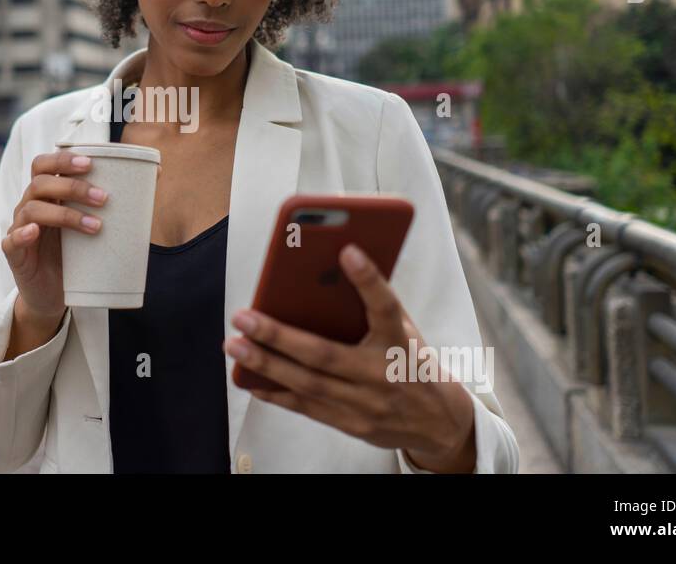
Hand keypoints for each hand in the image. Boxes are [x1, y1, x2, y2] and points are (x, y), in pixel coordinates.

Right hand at [0, 149, 107, 321]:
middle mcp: (30, 206)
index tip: (91, 163)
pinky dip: (22, 233)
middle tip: (103, 198)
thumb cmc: (73, 254)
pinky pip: (11, 240)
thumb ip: (113, 204)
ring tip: (95, 226)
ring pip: (32, 210)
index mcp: (47, 195)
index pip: (45, 165)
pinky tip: (34, 232)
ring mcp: (19, 228)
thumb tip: (158, 174)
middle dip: (72, 186)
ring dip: (65, 215)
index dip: (63, 160)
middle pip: (40, 183)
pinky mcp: (14, 254)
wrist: (52, 294)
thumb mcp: (91, 226)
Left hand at [223, 243, 477, 472]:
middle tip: (243, 316)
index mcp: (401, 343)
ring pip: (307, 383)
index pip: (386, 308)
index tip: (347, 250)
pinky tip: (249, 378)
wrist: (440, 423)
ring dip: (265, 364)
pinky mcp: (352, 425)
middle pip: (324, 354)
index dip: (369, 280)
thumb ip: (374, 309)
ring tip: (234, 345)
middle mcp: (381, 375)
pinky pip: (306, 408)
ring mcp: (365, 405)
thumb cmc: (413, 363)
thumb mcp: (406, 332)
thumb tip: (328, 274)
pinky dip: (275, 392)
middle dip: (278, 335)